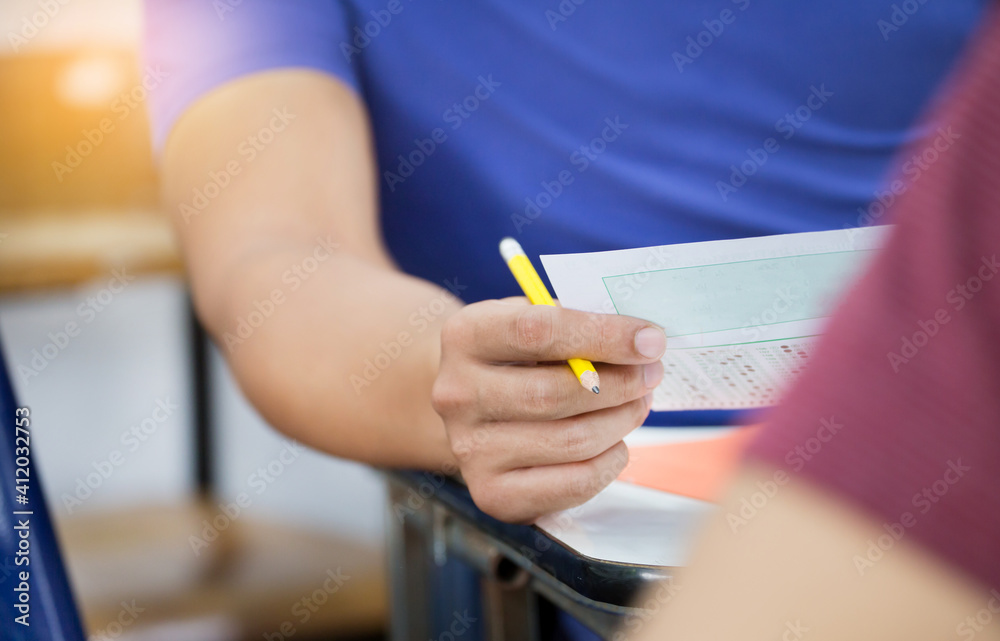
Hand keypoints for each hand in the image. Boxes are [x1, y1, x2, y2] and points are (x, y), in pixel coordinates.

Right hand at [431, 297, 665, 522]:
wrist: (473, 402)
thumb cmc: (517, 353)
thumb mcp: (532, 318)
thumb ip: (576, 322)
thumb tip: (639, 342)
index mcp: (465, 336)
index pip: (538, 332)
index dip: (603, 335)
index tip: (650, 340)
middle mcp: (457, 394)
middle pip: (554, 394)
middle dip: (620, 383)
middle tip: (651, 373)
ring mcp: (470, 449)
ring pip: (571, 441)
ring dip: (621, 421)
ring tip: (638, 403)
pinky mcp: (492, 493)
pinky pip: (573, 482)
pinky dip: (609, 461)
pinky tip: (614, 442)